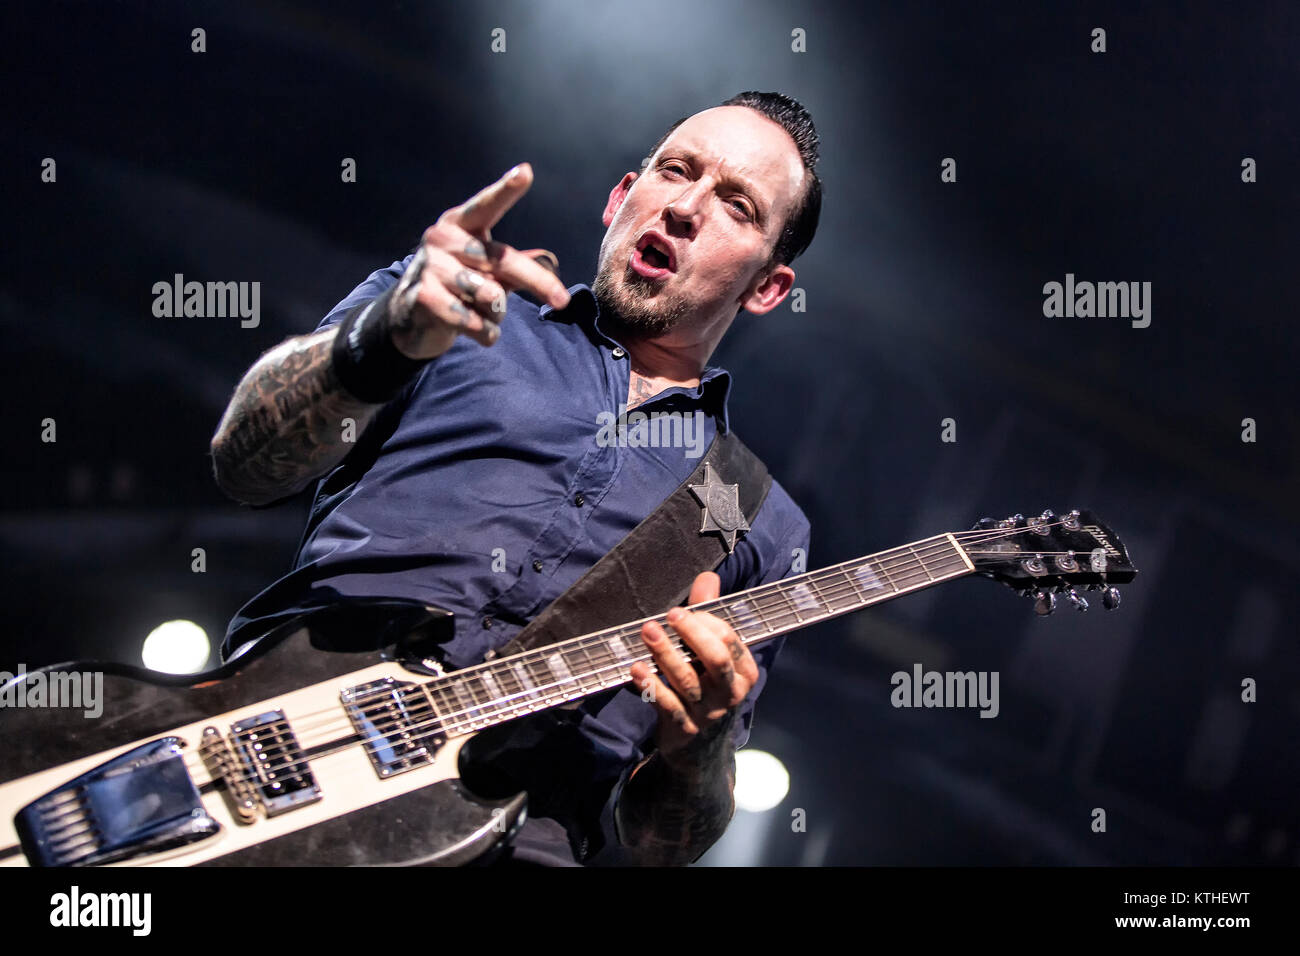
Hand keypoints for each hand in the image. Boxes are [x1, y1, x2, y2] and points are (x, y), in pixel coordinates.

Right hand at [387, 162, 570, 358]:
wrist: (409, 317)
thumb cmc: (459, 285)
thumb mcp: (486, 270)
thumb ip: (513, 266)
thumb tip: (547, 265)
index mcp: (460, 223)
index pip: (486, 205)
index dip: (505, 190)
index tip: (525, 172)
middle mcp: (442, 238)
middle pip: (503, 260)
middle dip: (537, 283)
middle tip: (562, 300)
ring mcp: (430, 266)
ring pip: (490, 296)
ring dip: (496, 314)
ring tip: (481, 313)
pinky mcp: (422, 296)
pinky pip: (473, 320)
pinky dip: (483, 332)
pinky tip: (472, 329)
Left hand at [630, 572, 759, 770]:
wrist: (700, 751)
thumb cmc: (706, 689)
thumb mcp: (711, 655)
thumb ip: (709, 615)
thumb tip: (707, 577)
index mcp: (743, 671)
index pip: (729, 640)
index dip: (706, 622)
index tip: (682, 611)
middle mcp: (729, 692)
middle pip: (715, 658)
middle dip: (692, 634)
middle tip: (670, 615)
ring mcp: (707, 713)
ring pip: (687, 680)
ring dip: (665, 653)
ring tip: (647, 631)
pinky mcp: (684, 728)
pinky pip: (667, 704)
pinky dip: (650, 685)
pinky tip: (635, 668)